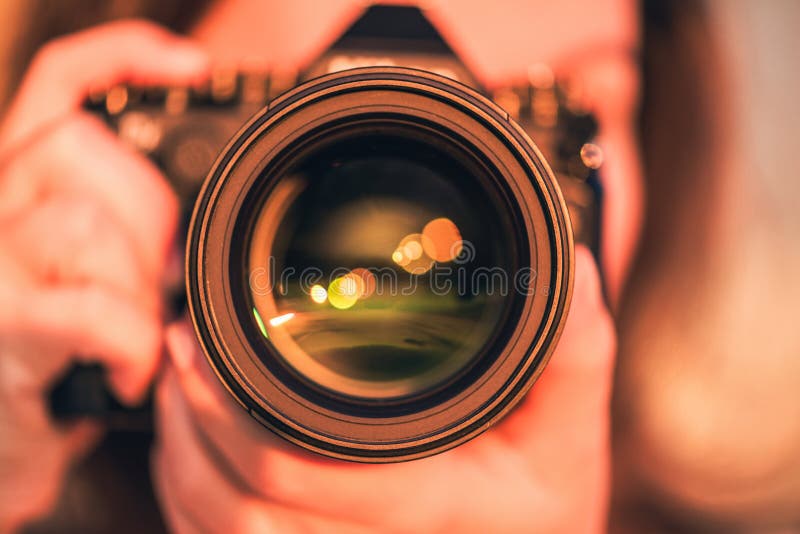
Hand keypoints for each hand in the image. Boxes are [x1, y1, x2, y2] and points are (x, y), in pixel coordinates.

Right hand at [0, 21, 207, 531]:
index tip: (189, 63)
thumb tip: (182, 224)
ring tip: (128, 339)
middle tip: (147, 286)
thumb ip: (112, 226)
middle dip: (144, 218)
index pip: (55, 86)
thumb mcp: (80, 274)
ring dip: (133, 291)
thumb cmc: (51, 359)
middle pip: (82, 151)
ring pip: (86, 226)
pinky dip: (128, 343)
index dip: (120, 58)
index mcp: (13, 186)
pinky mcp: (1, 326)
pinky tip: (125, 368)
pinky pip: (92, 308)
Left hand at [155, 246, 614, 532]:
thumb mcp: (569, 430)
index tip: (205, 342)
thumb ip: (570, 351)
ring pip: (221, 533)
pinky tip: (191, 450)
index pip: (302, 472)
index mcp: (428, 511)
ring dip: (183, 458)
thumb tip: (559, 263)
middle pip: (238, 510)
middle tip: (180, 354)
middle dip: (192, 423)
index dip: (232, 408)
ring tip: (177, 392)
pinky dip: (192, 499)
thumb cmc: (540, 499)